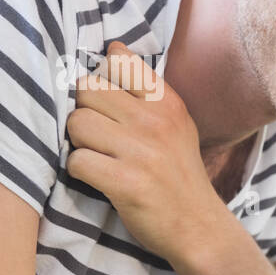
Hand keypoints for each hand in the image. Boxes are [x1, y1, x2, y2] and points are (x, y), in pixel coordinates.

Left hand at [65, 41, 228, 263]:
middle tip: (100, 136)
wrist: (199, 227)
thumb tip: (113, 48)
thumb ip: (146, 89)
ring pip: (76, 124)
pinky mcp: (126, 182)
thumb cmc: (179, 174)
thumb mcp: (175, 124)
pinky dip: (81, 171)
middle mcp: (156, 121)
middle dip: (84, 112)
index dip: (102, 80)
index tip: (108, 102)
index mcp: (168, 103)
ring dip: (79, 143)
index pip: (118, 62)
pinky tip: (99, 179)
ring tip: (99, 156)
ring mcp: (142, 152)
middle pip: (87, 90)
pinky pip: (77, 161)